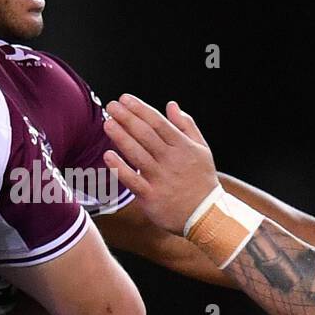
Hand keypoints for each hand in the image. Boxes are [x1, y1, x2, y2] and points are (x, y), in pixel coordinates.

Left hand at [103, 95, 218, 234]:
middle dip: (127, 118)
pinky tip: (108, 155)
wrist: (207, 215)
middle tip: (111, 106)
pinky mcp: (151, 197)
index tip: (125, 99)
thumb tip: (171, 105)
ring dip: (121, 137)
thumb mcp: (201, 150)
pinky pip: (133, 180)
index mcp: (183, 147)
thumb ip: (186, 126)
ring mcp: (161, 179)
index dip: (140, 109)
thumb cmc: (201, 180)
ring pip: (137, 154)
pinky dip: (120, 168)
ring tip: (107, 123)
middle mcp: (171, 160)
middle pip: (146, 135)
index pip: (158, 123)